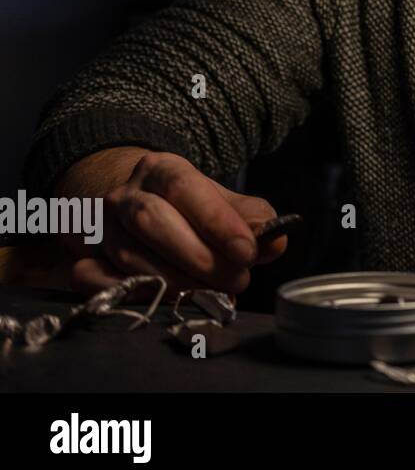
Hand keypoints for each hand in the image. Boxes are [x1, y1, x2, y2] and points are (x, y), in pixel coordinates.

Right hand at [60, 151, 286, 296]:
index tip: (248, 251)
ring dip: (176, 282)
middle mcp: (125, 195)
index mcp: (162, 169)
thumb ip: (253, 220)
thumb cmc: (192, 210)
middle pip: (153, 221)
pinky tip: (166, 300)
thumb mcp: (225, 204)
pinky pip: (95, 280)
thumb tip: (275, 241)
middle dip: (199, 257)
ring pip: (129, 256)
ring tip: (214, 293)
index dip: (217, 221)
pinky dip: (129, 293)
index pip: (185, 187)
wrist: (139, 210)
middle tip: (237, 280)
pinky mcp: (85, 259)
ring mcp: (101, 228)